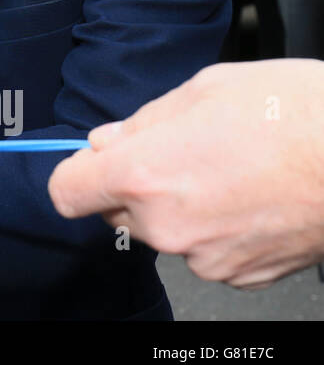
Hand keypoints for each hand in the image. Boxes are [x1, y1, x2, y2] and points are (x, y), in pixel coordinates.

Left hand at [48, 59, 323, 289]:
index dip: (77, 173)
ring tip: (228, 167)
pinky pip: (206, 248)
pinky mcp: (241, 275)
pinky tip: (249, 193)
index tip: (92, 162)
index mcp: (143, 174)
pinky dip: (216, 225)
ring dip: (180, 203)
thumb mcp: (204, 89)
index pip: (67, 191)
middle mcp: (166, 224)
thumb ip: (143, 121)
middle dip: (136, 183)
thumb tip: (108, 139)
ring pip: (165, 228)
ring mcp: (205, 256)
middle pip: (117, 210)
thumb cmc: (296, 114)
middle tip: (181, 150)